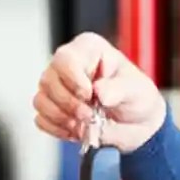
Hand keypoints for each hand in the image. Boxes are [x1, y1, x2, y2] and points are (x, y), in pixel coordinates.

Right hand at [33, 31, 165, 152]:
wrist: (137, 124)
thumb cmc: (136, 97)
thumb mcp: (136, 89)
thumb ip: (119, 88)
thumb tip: (100, 91)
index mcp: (88, 49)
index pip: (65, 58)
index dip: (73, 79)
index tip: (89, 94)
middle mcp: (68, 65)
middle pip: (49, 80)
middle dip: (69, 103)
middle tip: (90, 115)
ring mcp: (57, 87)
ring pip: (41, 100)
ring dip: (63, 117)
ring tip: (86, 124)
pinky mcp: (53, 109)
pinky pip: (42, 119)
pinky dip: (58, 129)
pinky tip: (77, 130)